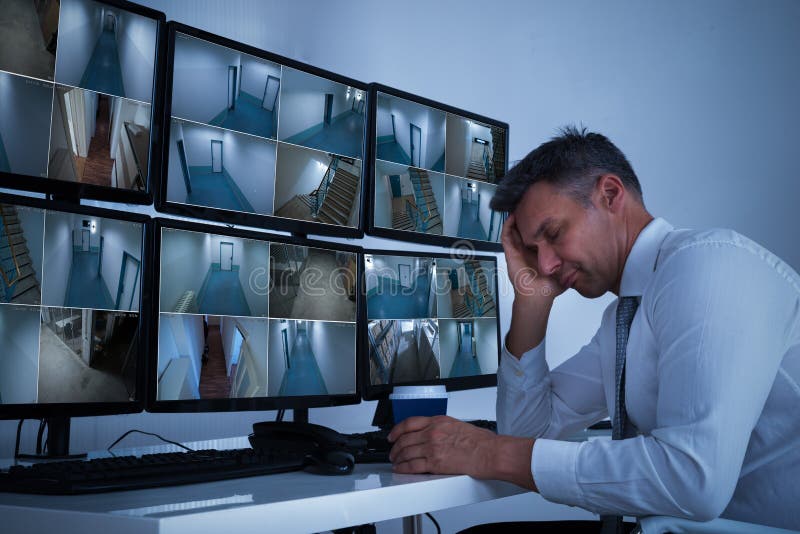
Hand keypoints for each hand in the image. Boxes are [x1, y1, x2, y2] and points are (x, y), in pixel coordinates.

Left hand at [388, 416, 537, 489]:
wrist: (490, 452)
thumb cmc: (481, 441)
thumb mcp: (457, 425)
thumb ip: (441, 428)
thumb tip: (432, 434)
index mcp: (438, 421)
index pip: (409, 423)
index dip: (396, 430)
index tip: (392, 435)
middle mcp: (432, 432)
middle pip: (404, 438)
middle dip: (395, 447)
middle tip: (392, 452)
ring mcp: (432, 447)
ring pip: (406, 452)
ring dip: (398, 458)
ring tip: (396, 462)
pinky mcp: (435, 463)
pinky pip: (413, 466)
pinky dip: (404, 468)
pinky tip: (401, 469)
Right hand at [501, 213, 564, 300]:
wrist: (538, 294)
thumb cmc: (550, 285)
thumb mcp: (566, 268)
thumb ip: (572, 260)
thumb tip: (584, 250)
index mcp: (538, 253)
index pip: (537, 235)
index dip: (539, 224)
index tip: (545, 213)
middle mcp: (527, 250)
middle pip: (524, 230)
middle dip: (526, 218)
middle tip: (530, 205)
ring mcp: (517, 251)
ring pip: (513, 231)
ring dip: (515, 219)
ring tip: (520, 206)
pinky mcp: (510, 253)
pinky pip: (506, 236)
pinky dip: (507, 226)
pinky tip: (513, 216)